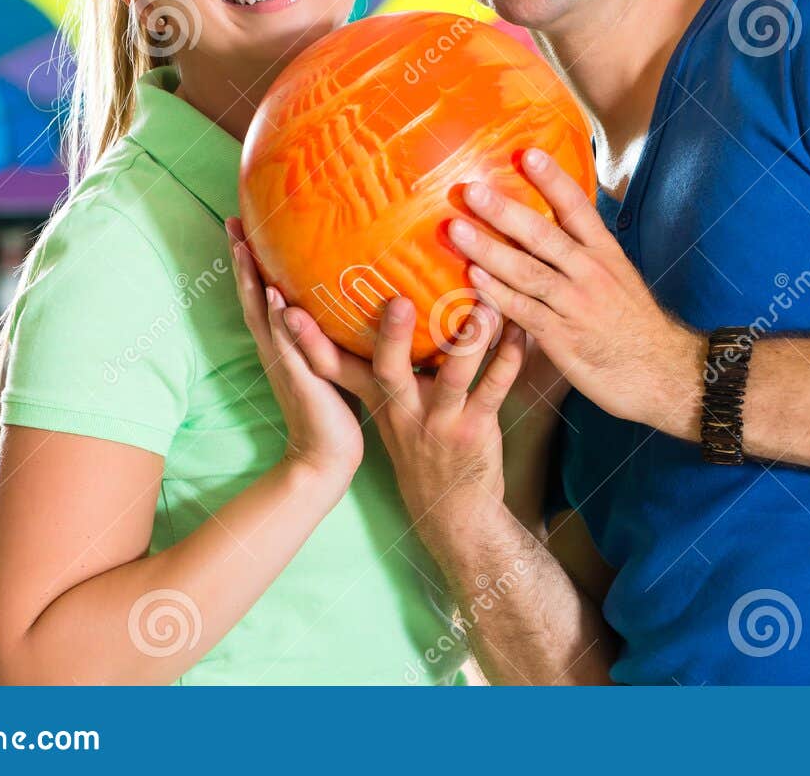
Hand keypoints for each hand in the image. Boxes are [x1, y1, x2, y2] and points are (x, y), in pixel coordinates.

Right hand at [232, 247, 529, 533]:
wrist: (451, 512)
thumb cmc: (422, 446)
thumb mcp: (392, 412)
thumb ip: (378, 368)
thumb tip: (373, 308)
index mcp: (379, 399)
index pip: (334, 366)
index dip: (308, 338)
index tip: (286, 306)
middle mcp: (403, 410)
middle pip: (388, 369)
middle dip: (391, 334)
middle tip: (397, 298)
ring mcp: (440, 422)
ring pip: (455, 377)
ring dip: (471, 339)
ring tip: (486, 303)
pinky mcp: (475, 430)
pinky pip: (496, 389)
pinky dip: (511, 358)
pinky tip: (523, 330)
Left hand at [444, 148, 703, 429]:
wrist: (662, 372)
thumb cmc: (635, 325)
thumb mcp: (619, 279)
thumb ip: (583, 256)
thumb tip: (544, 232)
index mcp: (605, 253)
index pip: (577, 207)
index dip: (551, 180)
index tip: (526, 154)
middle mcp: (590, 272)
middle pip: (542, 234)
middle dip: (503, 211)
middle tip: (471, 190)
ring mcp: (575, 304)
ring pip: (526, 270)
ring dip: (488, 248)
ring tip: (456, 229)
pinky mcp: (562, 336)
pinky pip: (523, 310)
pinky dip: (497, 293)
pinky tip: (473, 278)